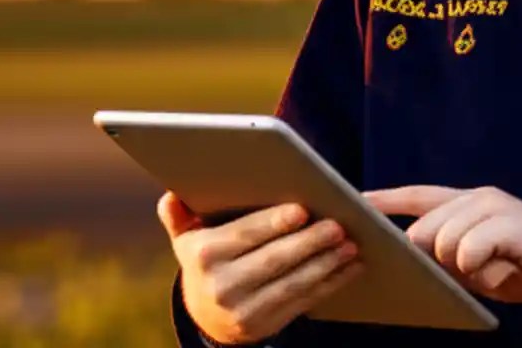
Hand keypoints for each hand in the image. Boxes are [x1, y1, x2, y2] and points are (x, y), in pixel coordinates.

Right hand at [157, 191, 365, 344]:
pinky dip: (330, 284)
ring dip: (326, 264)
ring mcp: (243, 311)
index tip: (302, 209)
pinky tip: (349, 267)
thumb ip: (179, 215)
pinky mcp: (265, 326)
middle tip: (338, 226)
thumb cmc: (207, 260)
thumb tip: (171, 195)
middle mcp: (221, 286)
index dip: (274, 222)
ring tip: (350, 245)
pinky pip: (303, 302)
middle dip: (309, 242)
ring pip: (292, 284)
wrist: (206, 314)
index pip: (244, 234)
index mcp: (203, 255)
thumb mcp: (188, 238)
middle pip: (273, 260)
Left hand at [363, 185, 521, 311]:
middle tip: (474, 271)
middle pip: (422, 228)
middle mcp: (480, 197)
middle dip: (433, 259)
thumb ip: (447, 257)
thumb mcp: (477, 266)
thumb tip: (410, 259)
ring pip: (442, 241)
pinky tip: (502, 270)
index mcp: (470, 204)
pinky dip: (479, 268)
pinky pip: (468, 249)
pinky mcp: (511, 223)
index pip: (418, 196)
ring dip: (462, 269)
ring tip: (495, 271)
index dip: (385, 199)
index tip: (353, 202)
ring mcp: (496, 207)